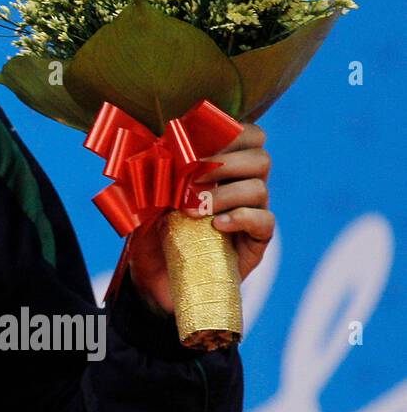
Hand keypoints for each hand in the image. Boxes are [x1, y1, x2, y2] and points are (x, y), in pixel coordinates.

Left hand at [126, 122, 274, 316]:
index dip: (232, 133)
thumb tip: (156, 145)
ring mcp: (250, 214)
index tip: (199, 144)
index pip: (248, 136)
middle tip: (193, 176)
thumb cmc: (150, 231)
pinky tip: (216, 225)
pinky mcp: (255, 243)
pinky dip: (241, 218)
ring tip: (193, 209)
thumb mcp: (147, 197)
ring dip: (224, 194)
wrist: (153, 279)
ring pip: (260, 188)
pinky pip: (265, 222)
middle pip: (260, 158)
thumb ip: (156, 171)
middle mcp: (241, 186)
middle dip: (225, 162)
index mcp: (220, 167)